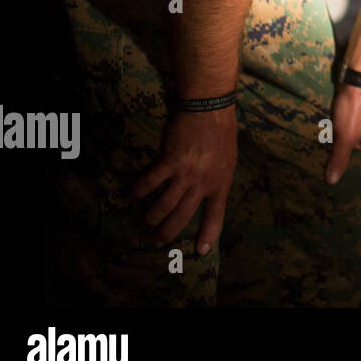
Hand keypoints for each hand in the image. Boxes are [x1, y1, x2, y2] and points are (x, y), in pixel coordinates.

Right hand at [132, 107, 237, 253]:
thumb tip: (208, 192)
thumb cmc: (222, 131)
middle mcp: (203, 182)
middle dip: (168, 232)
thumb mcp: (229, 159)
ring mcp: (186, 173)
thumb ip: (217, 178)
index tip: (201, 250)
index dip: (208, 234)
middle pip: (183, 216)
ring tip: (145, 222)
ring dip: (152, 216)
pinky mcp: (170, 161)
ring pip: (165, 205)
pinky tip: (132, 195)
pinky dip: (139, 191)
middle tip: (157, 241)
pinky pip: (151, 182)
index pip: (216, 214)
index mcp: (221, 182)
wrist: (208, 109)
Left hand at [325, 83, 360, 184]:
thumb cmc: (354, 112)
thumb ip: (339, 159)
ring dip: (352, 149)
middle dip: (359, 163)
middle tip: (343, 172)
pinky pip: (356, 130)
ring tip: (336, 156)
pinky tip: (335, 136)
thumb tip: (333, 181)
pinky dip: (348, 136)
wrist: (358, 82)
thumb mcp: (344, 138)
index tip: (360, 181)